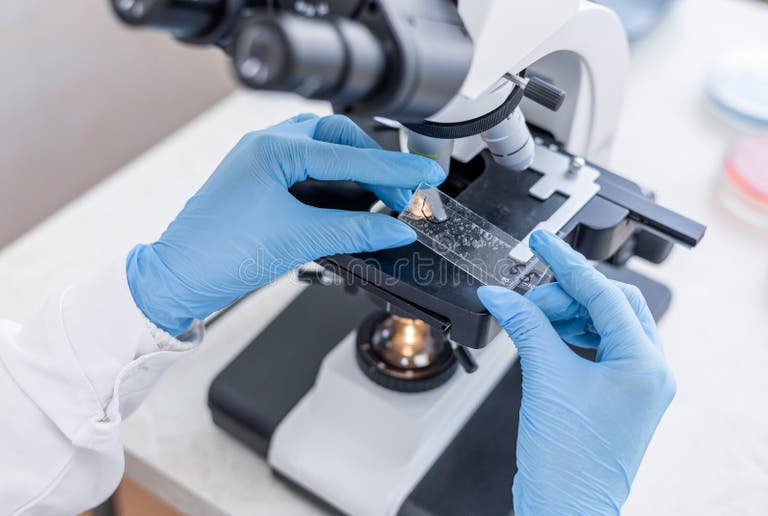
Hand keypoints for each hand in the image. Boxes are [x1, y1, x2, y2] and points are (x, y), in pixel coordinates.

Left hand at [126, 114, 444, 334]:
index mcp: (273, 149)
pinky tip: (348, 200)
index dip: (396, 169)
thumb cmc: (220, 254)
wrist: (176, 279)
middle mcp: (265, 146)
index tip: (428, 175)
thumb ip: (356, 230)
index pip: (351, 156)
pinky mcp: (257, 182)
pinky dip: (332, 181)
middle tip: (404, 191)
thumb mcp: (300, 239)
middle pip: (338, 138)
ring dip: (353, 169)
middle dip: (375, 162)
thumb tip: (397, 228)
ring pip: (321, 150)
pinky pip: (305, 168)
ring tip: (382, 194)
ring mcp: (259, 161)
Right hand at [477, 230, 675, 514]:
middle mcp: (649, 372)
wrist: (565, 506)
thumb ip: (525, 325)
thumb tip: (501, 295)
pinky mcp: (619, 395)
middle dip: (569, 293)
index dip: (568, 264)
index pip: (604, 294)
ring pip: (606, 324)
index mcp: (644, 364)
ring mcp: (636, 385)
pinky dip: (571, 335)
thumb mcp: (544, 377)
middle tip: (531, 293)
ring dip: (568, 314)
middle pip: (612, 305)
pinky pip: (599, 347)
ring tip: (534, 317)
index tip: (545, 242)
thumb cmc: (568, 459)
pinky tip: (546, 336)